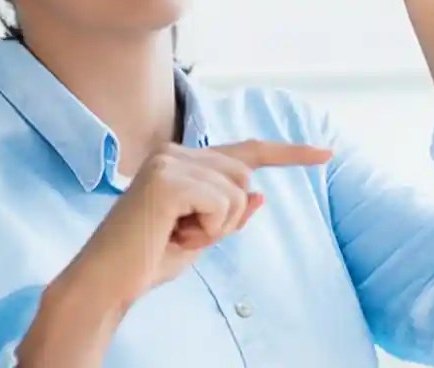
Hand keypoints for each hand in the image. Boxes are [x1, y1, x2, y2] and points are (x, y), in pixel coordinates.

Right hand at [58, 140, 331, 310]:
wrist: (106, 283)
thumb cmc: (148, 260)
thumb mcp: (201, 236)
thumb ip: (229, 212)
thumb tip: (260, 195)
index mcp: (181, 159)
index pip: (247, 150)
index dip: (290, 153)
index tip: (327, 153)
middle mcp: (174, 152)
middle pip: (247, 176)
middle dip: (231, 215)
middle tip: (188, 235)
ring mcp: (170, 162)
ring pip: (239, 190)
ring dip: (218, 225)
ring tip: (177, 235)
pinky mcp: (168, 179)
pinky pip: (223, 204)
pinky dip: (209, 229)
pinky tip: (175, 235)